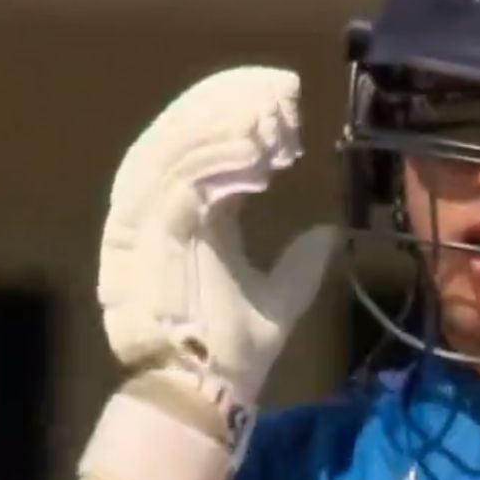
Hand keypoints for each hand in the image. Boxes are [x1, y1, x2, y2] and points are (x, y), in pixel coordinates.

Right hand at [96, 65, 336, 422]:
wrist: (203, 393)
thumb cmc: (231, 353)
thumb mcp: (279, 298)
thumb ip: (300, 264)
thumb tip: (329, 231)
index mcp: (188, 221)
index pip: (201, 150)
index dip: (237, 122)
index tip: (282, 104)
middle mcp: (160, 211)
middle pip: (182, 134)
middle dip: (226, 105)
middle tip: (274, 86)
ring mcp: (149, 221)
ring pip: (176, 146)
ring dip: (222, 121)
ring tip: (269, 106)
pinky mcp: (150, 235)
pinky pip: (181, 178)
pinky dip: (215, 153)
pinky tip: (253, 138)